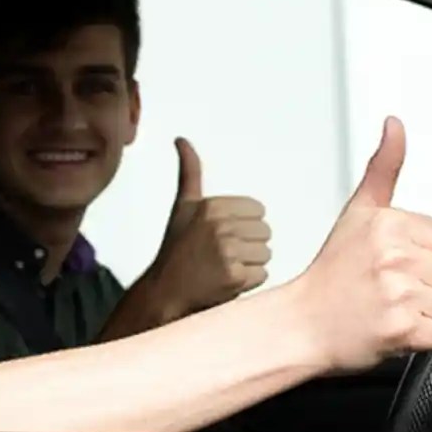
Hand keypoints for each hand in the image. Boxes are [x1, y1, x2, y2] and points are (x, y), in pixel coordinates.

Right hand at [142, 137, 271, 318]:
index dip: (243, 226)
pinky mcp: (236, 278)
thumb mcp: (182, 206)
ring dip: (250, 265)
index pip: (258, 211)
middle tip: (221, 254)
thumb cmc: (176, 249)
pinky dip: (248, 283)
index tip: (220, 236)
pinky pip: (263, 275)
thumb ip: (190, 172)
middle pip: (265, 232)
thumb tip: (182, 139)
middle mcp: (220, 226)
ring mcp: (228, 252)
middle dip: (248, 245)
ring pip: (266, 254)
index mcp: (212, 206)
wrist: (164, 292)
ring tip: (224, 268)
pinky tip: (227, 282)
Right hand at [290, 116, 431, 373]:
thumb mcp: (356, 213)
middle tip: (391, 289)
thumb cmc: (330, 275)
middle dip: (430, 287)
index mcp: (389, 224)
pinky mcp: (403, 328)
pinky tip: (392, 328)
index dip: (428, 257)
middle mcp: (395, 256)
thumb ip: (384, 168)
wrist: (299, 324)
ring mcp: (400, 293)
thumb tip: (395, 125)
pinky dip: (420, 340)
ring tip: (390, 308)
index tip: (395, 265)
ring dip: (426, 315)